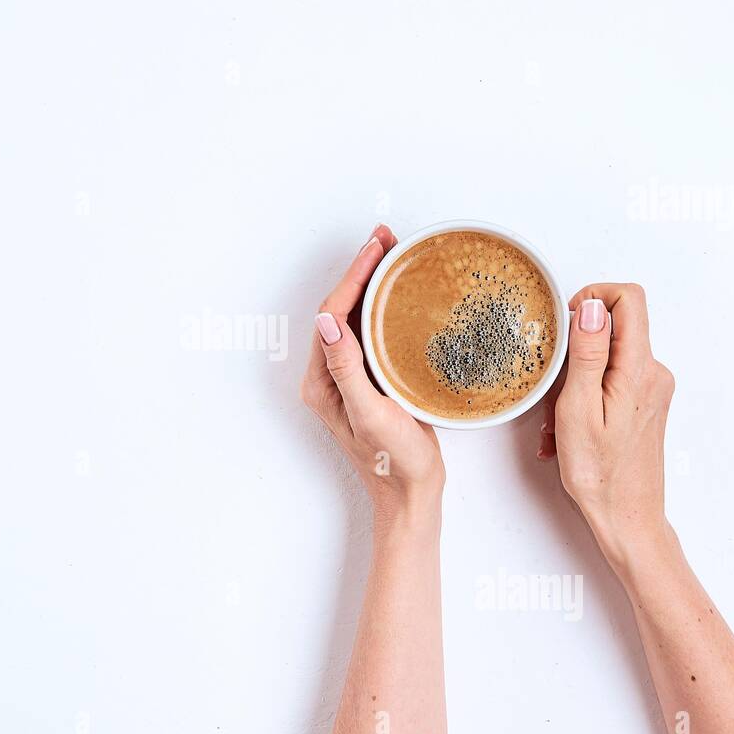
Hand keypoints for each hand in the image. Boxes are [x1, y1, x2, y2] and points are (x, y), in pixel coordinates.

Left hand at [300, 226, 444, 528]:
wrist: (412, 494)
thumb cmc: (393, 461)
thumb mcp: (371, 414)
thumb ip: (348, 369)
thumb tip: (328, 322)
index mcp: (322, 381)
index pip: (332, 314)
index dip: (353, 277)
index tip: (377, 249)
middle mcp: (330, 375)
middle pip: (341, 310)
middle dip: (362, 271)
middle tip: (387, 239)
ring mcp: (349, 377)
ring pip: (356, 318)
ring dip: (372, 284)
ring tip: (394, 254)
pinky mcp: (370, 380)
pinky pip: (372, 333)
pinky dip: (384, 306)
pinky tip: (402, 293)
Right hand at [539, 283, 677, 575]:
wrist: (627, 518)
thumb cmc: (600, 474)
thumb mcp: (579, 408)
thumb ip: (589, 353)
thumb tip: (593, 307)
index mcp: (639, 369)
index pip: (629, 299)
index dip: (594, 297)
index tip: (566, 321)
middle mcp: (653, 374)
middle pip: (613, 328)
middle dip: (574, 351)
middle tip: (554, 388)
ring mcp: (651, 389)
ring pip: (607, 358)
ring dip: (574, 381)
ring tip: (558, 420)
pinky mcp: (645, 404)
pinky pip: (610, 381)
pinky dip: (584, 396)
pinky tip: (568, 428)